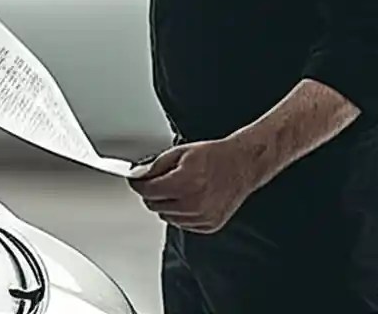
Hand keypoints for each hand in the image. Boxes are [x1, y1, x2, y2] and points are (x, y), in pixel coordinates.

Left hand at [128, 137, 266, 233]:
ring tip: (180, 188)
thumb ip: (156, 165)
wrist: (241, 165)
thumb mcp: (181, 152)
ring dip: (166, 204)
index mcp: (186, 182)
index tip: (136, 180)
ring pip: (166, 216)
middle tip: (159, 181)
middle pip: (154, 205)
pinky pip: (181, 223)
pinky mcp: (208, 225)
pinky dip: (180, 213)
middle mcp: (194, 203)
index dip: (138, 184)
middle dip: (152, 193)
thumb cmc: (214, 156)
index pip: (148, 191)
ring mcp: (202, 217)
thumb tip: (138, 175)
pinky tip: (191, 198)